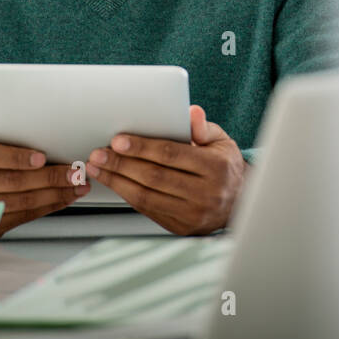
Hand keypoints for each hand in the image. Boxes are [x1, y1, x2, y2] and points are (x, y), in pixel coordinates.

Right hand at [0, 128, 88, 237]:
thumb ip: (2, 133)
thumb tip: (39, 123)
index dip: (16, 157)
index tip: (42, 157)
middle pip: (11, 182)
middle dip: (49, 177)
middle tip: (74, 173)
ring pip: (20, 202)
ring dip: (54, 194)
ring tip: (77, 186)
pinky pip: (22, 217)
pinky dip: (47, 207)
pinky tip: (63, 198)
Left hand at [87, 105, 246, 235]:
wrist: (240, 202)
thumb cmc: (225, 166)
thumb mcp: (221, 141)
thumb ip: (203, 128)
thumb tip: (190, 113)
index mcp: (216, 167)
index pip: (172, 155)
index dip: (142, 148)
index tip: (118, 140)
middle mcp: (205, 193)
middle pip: (154, 176)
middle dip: (122, 164)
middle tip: (99, 154)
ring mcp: (193, 214)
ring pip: (146, 196)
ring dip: (117, 181)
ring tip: (98, 168)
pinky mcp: (181, 226)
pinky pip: (148, 209)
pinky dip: (126, 194)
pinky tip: (114, 182)